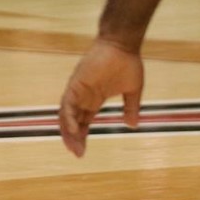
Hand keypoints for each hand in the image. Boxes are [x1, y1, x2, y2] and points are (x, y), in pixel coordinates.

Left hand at [58, 38, 144, 156]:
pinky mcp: (76, 83)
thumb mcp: (132, 91)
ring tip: (73, 147)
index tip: (82, 152)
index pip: (83, 121)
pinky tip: (72, 129)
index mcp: (94, 99)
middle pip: (73, 121)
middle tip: (77, 154)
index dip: (81, 136)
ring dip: (68, 130)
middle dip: (73, 138)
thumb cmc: (128, 63)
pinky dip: (68, 116)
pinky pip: (68, 102)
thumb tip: (133, 125)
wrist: (123, 45)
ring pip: (66, 114)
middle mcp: (83, 96)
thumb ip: (130, 108)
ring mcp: (78, 89)